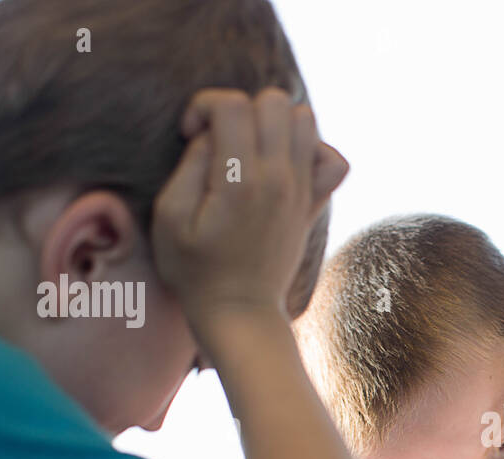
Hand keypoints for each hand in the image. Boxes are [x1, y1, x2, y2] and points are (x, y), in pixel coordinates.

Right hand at [151, 86, 348, 327]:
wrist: (239, 311)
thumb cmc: (194, 269)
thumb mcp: (169, 218)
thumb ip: (189, 164)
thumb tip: (211, 133)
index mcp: (239, 181)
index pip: (232, 104)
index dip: (202, 107)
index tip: (189, 135)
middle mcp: (278, 180)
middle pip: (275, 101)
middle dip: (241, 107)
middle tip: (222, 139)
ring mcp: (302, 191)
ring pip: (306, 120)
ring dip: (275, 123)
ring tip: (251, 148)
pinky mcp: (313, 204)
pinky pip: (334, 159)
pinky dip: (313, 150)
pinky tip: (284, 165)